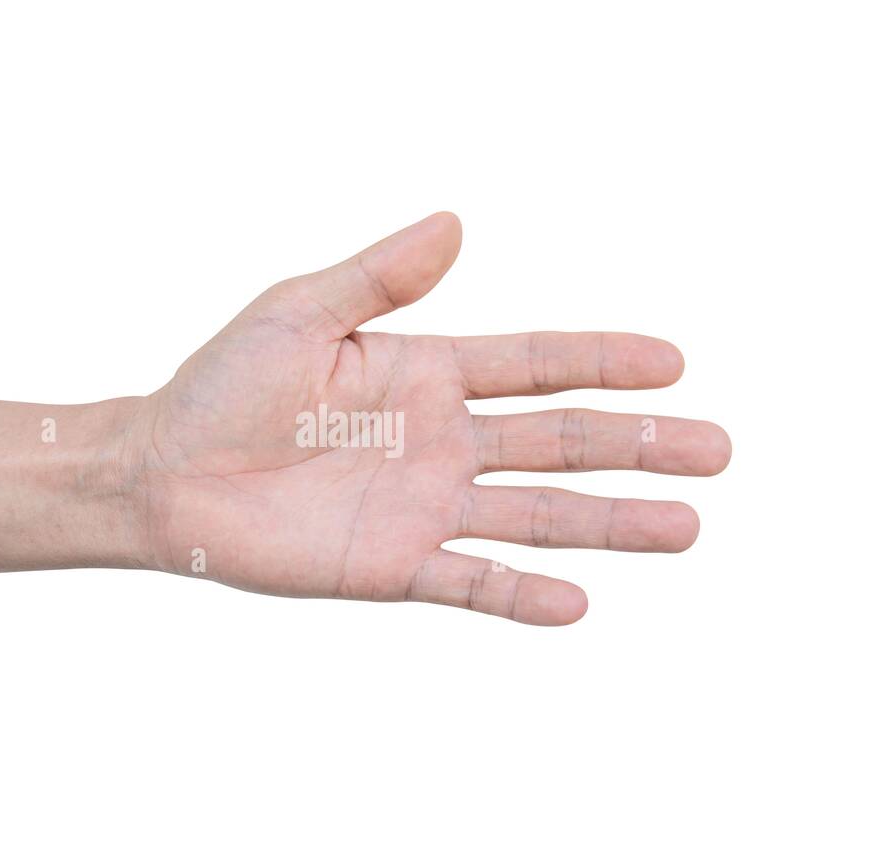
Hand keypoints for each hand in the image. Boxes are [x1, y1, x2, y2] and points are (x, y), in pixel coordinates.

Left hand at [126, 213, 730, 624]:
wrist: (165, 475)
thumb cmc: (223, 383)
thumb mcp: (300, 311)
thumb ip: (380, 277)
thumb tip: (456, 222)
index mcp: (428, 373)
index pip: (537, 365)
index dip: (604, 363)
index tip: (673, 363)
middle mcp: (443, 441)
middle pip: (561, 442)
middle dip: (639, 445)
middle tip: (717, 451)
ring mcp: (425, 507)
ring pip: (537, 515)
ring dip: (611, 524)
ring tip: (687, 529)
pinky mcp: (393, 566)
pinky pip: (471, 583)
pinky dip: (522, 596)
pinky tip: (577, 603)